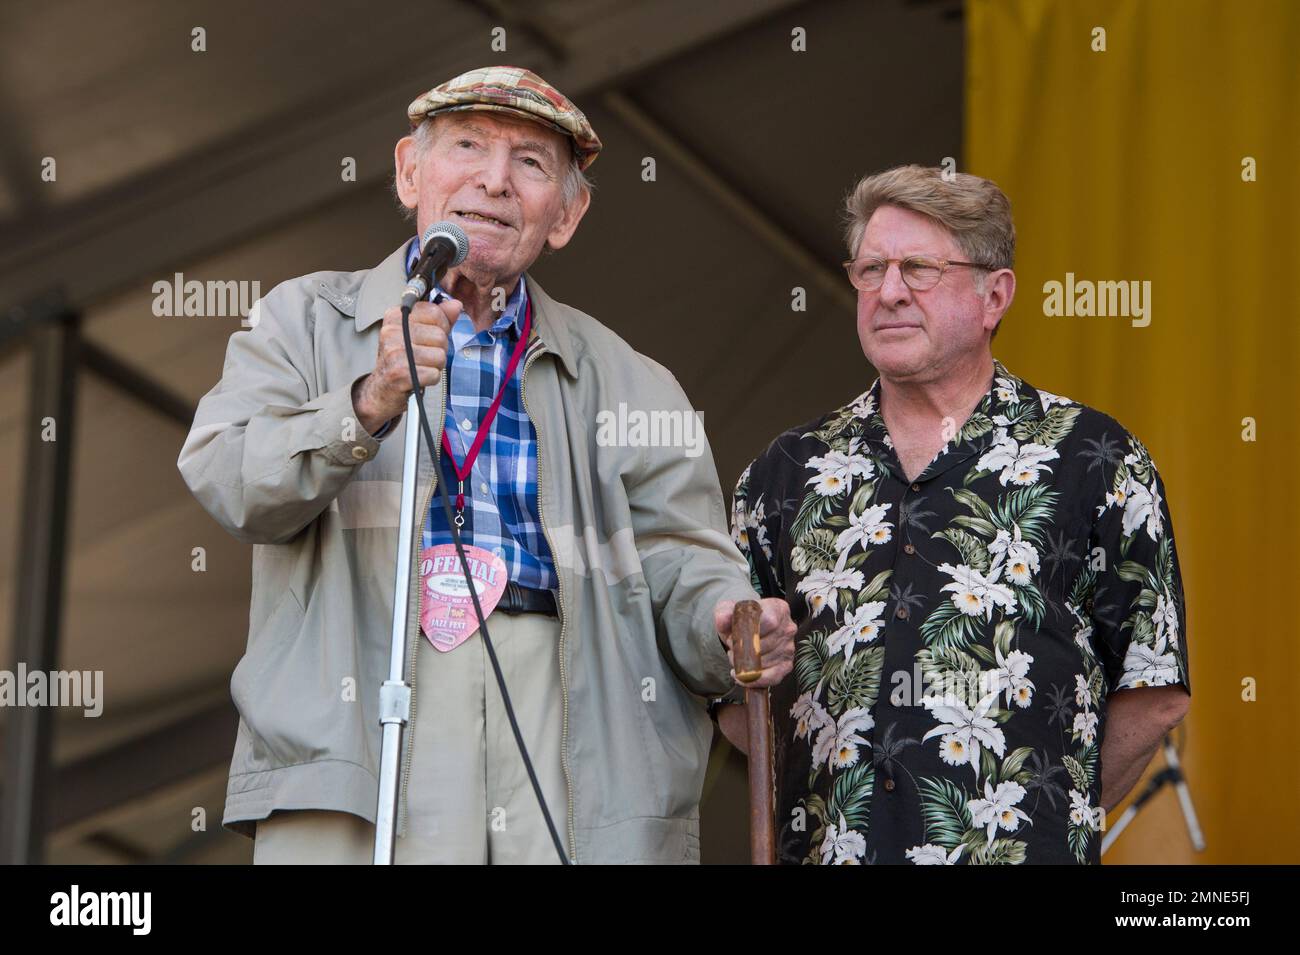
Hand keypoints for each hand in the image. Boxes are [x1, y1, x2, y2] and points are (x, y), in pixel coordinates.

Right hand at [353, 298, 459, 431]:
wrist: (381, 388)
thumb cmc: (403, 358)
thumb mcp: (418, 333)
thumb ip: (439, 318)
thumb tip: (456, 305)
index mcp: (396, 316)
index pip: (435, 312)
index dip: (441, 327)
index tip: (429, 337)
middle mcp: (391, 331)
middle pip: (440, 335)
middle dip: (439, 349)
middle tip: (424, 356)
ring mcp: (394, 352)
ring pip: (439, 355)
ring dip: (436, 365)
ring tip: (421, 367)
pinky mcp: (399, 373)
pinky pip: (434, 374)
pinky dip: (431, 379)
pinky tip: (418, 377)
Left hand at [713, 597, 795, 688]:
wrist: (748, 629)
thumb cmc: (741, 619)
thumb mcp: (729, 611)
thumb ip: (724, 612)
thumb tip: (723, 618)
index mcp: (778, 608)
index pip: (770, 621)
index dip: (749, 632)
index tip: (733, 637)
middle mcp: (788, 628)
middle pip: (766, 644)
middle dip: (744, 651)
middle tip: (731, 650)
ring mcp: (789, 647)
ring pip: (766, 662)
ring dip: (747, 665)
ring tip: (736, 658)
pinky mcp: (787, 665)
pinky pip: (773, 677)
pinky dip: (755, 680)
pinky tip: (742, 678)